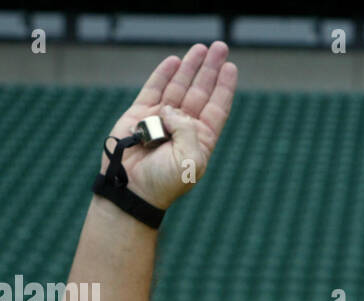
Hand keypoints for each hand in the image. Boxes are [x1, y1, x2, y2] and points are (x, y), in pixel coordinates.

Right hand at [101, 41, 237, 209]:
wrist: (133, 190)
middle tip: (219, 47)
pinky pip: (154, 89)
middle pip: (200, 90)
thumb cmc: (164, 181)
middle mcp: (183, 126)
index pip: (216, 107)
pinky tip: (175, 61)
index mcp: (200, 139)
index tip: (231, 67)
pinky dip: (163, 74)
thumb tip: (170, 109)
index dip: (224, 87)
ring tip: (201, 48)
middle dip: (210, 68)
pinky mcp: (140, 115)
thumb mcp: (190, 159)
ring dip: (190, 66)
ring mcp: (161, 119)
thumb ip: (187, 130)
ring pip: (179, 86)